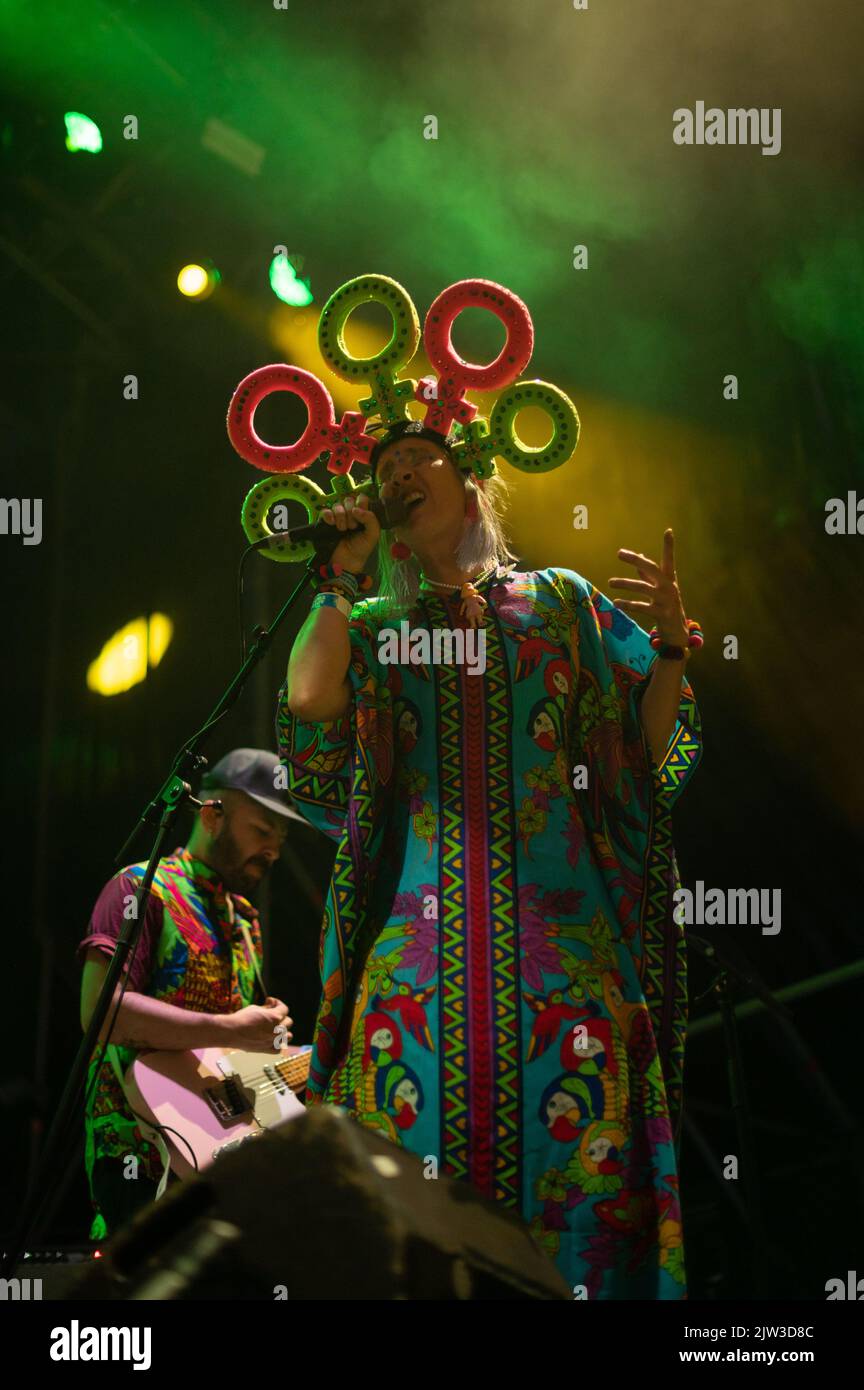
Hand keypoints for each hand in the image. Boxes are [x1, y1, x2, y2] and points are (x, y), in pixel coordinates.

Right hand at [222, 998, 292, 1052]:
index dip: (277, 1003)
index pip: (284, 1009)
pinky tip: (270, 1040)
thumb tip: (272, 1007)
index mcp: (275, 1017)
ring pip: (288, 1036)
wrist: (231, 1032)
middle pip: (288, 1022)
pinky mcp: (266, 1049)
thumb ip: (267, 1009)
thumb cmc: (241, 1018)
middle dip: (281, 1016)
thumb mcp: (256, 1008)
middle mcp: (277, 1029)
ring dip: (283, 1031)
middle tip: (271, 1015)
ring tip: (275, 1028)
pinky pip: (278, 1048)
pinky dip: (277, 1044)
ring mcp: (273, 1041)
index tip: (270, 1002)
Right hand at [319, 492, 380, 573]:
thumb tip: (356, 509)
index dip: (361, 503)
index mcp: (362, 514)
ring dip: (341, 516)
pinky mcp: (326, 522)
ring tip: (343, 529)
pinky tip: (332, 523)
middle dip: (351, 512)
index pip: (361, 498)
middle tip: (353, 526)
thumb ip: (371, 519)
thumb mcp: (373, 534)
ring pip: (337, 505)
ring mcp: (337, 517)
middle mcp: (350, 513)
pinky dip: (328, 516)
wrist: (347, 562)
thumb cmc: (361, 548)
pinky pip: (325, 512)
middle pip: (348, 500)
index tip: (361, 514)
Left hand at [608, 528, 688, 645]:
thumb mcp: (659, 589)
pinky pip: (641, 607)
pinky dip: (628, 605)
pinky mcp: (662, 614)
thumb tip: (638, 555)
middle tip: (619, 553)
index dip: (669, 546)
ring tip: (611, 582)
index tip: (668, 530)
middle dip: (635, 559)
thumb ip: (648, 574)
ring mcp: (667, 601)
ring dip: (625, 584)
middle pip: (652, 568)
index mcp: (669, 579)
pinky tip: (616, 603)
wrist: (677, 632)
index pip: (669, 559)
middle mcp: (669, 587)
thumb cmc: (666, 606)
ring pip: (643, 588)